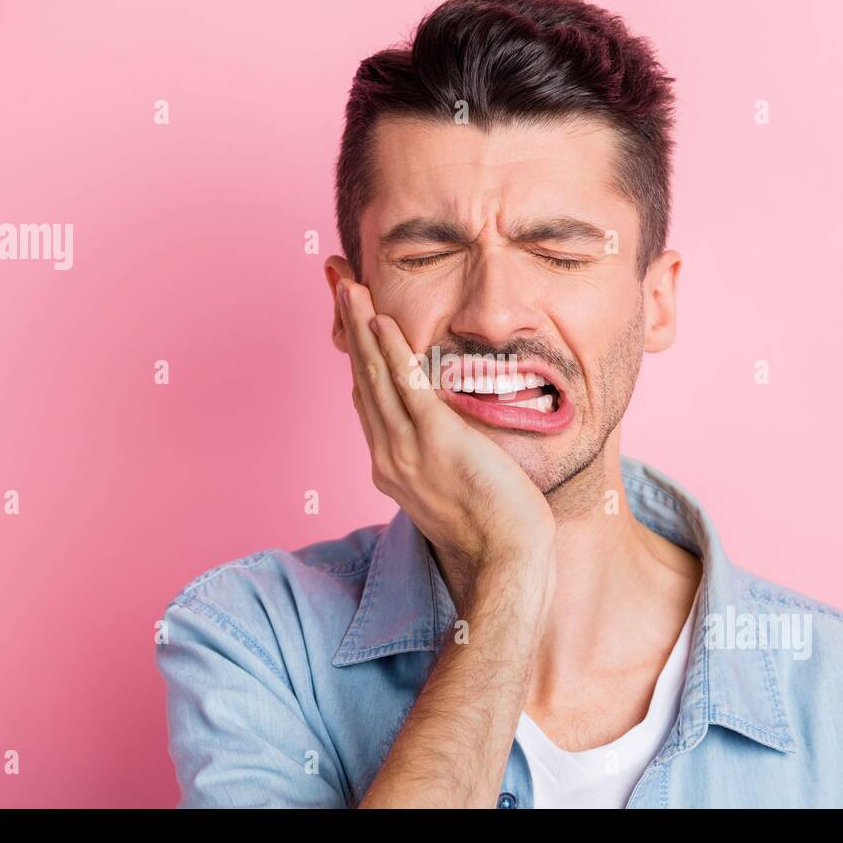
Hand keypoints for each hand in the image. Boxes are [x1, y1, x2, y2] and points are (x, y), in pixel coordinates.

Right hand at [336, 278, 555, 575]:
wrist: (505, 559)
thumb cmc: (490, 529)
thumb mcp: (448, 488)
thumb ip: (435, 458)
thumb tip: (442, 437)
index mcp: (390, 465)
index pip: (366, 397)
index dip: (357, 355)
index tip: (351, 320)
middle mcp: (388, 455)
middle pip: (361, 378)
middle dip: (347, 327)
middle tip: (337, 283)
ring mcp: (408, 449)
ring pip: (376, 376)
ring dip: (361, 327)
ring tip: (349, 286)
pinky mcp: (437, 441)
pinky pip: (407, 387)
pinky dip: (393, 352)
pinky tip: (382, 322)